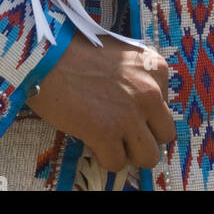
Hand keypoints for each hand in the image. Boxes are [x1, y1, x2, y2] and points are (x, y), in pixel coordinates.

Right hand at [31, 34, 175, 172]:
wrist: (46, 53)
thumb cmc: (78, 50)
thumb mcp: (121, 56)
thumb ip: (138, 79)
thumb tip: (142, 111)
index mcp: (156, 68)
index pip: (166, 108)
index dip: (146, 115)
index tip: (125, 110)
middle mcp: (150, 91)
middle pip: (164, 135)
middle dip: (144, 137)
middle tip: (121, 132)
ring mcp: (130, 114)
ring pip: (148, 157)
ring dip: (128, 152)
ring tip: (107, 139)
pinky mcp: (107, 133)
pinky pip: (116, 163)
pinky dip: (102, 156)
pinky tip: (89, 138)